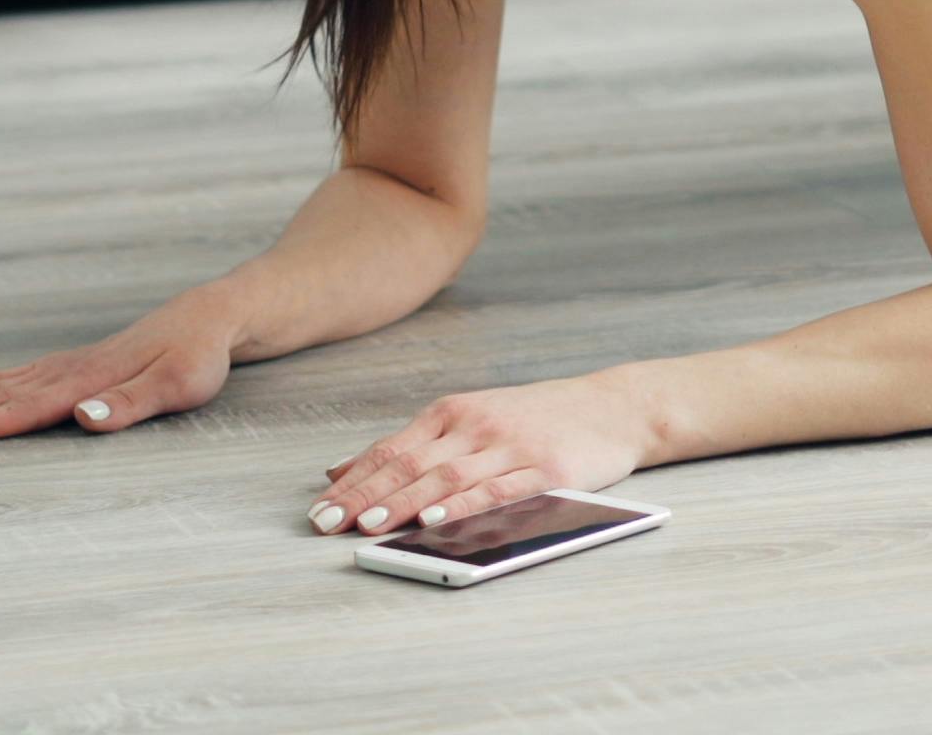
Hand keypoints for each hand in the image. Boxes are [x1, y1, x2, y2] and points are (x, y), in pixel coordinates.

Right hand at [0, 288, 238, 445]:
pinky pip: (10, 378)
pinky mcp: (68, 365)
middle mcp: (67, 371)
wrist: (210, 316)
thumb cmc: (197, 357)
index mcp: (88, 380)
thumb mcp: (177, 386)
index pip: (26, 407)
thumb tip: (84, 418)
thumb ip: (129, 403)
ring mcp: (64, 365)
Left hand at [311, 372, 649, 536]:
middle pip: (410, 463)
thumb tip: (343, 469)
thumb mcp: (472, 418)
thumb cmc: (537, 418)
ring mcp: (511, 447)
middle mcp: (476, 426)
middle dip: (364, 495)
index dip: (353, 479)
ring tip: (368, 525)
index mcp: (453, 412)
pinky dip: (463, 505)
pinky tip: (437, 519)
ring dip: (403, 502)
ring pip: (446, 477)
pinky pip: (497, 490)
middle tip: (327, 523)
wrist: (613, 407)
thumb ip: (414, 443)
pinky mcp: (545, 470)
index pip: (392, 448)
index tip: (318, 509)